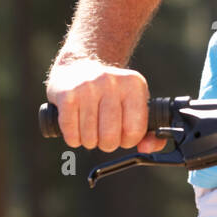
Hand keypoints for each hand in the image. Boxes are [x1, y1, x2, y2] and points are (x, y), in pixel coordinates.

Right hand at [45, 57, 166, 152]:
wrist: (78, 66)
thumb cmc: (112, 94)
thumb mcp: (136, 104)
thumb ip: (150, 132)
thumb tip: (146, 149)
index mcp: (134, 85)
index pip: (134, 131)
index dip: (128, 140)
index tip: (123, 133)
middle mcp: (112, 82)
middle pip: (110, 137)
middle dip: (107, 144)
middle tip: (104, 133)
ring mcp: (88, 87)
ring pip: (89, 138)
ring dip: (89, 141)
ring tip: (91, 127)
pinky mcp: (67, 95)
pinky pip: (71, 134)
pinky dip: (74, 138)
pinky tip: (77, 126)